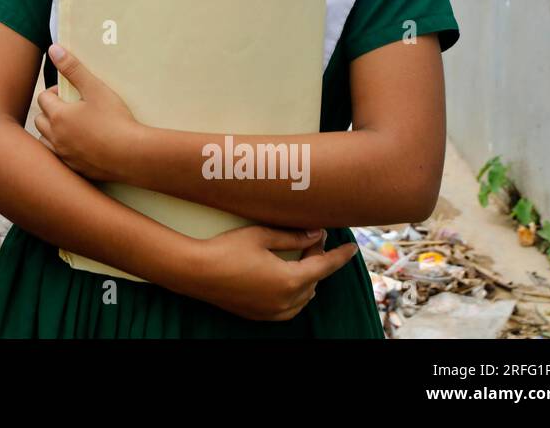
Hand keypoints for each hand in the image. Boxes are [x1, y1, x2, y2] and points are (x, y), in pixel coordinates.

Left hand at [33, 44, 140, 181]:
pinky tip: (80, 145)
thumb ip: (73, 68)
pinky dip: (62, 150)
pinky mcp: (74, 169)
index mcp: (58, 116)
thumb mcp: (95, 88)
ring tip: (72, 127)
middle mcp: (56, 137)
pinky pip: (59, 158)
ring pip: (45, 141)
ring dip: (52, 132)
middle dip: (50, 111)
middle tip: (70, 108)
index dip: (55, 92)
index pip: (43, 98)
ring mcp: (64, 155)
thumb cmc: (115, 120)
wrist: (133, 155)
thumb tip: (54, 49)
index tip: (70, 92)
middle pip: (40, 120)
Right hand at [193, 226, 358, 320]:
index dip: (340, 256)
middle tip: (312, 239)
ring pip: (304, 297)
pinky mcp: (260, 315)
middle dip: (317, 260)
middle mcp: (286, 300)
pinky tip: (287, 282)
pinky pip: (289, 308)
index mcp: (290, 279)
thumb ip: (293, 236)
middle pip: (314, 280)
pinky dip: (295, 294)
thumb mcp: (261, 235)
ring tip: (300, 259)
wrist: (196, 273)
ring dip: (308, 279)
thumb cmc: (226, 249)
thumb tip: (316, 234)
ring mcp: (273, 311)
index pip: (325, 266)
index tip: (352, 248)